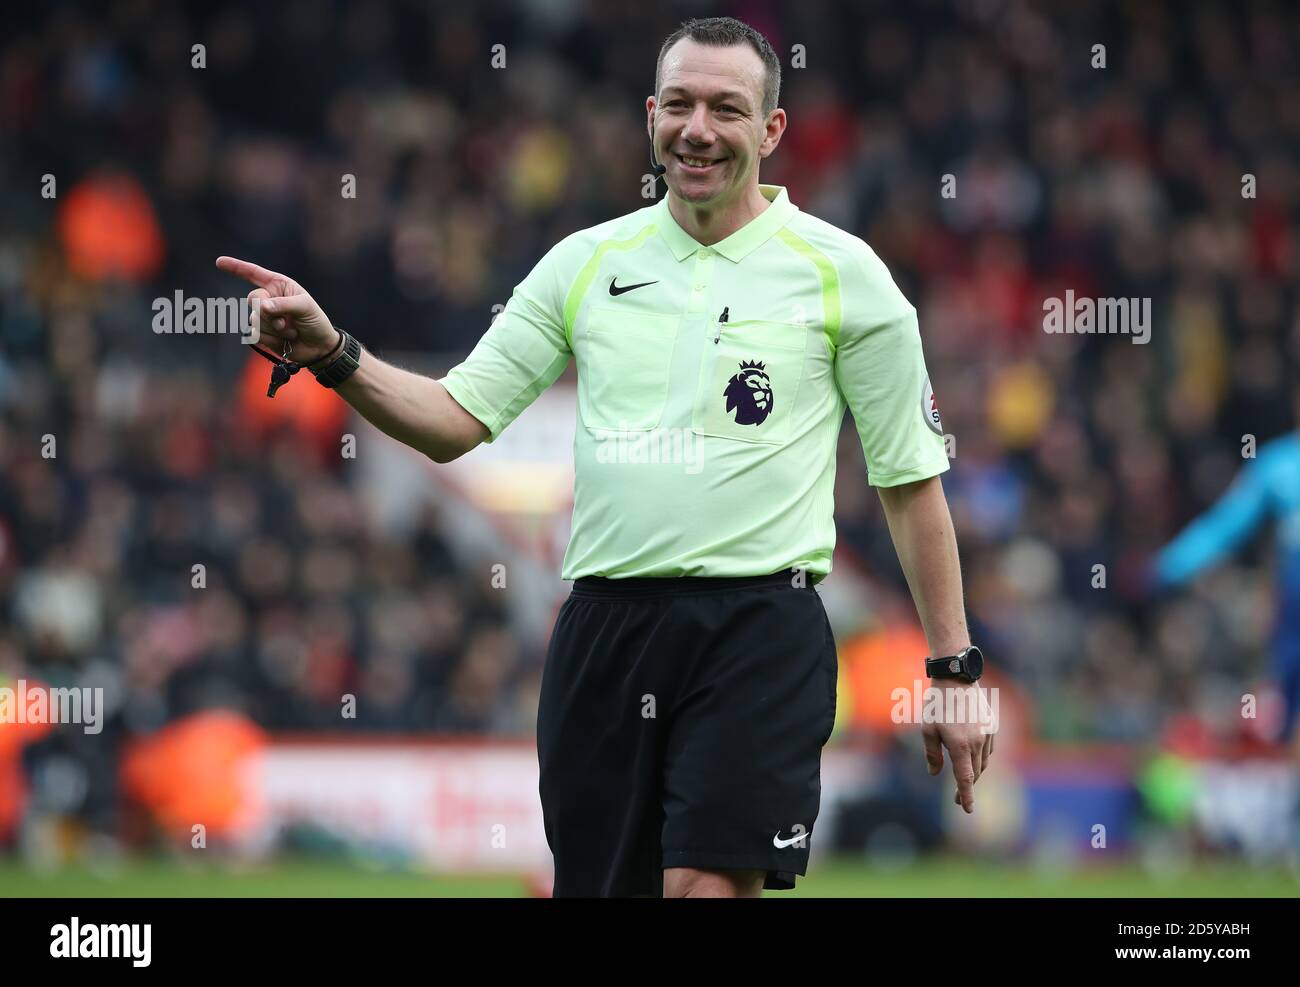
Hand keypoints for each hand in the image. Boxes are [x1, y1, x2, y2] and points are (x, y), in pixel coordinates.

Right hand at [215, 256, 338, 364]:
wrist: (319, 348)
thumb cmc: (315, 321)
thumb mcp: (305, 307)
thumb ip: (283, 304)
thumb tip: (262, 307)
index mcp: (278, 285)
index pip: (253, 273)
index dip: (236, 267)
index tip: (219, 262)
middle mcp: (268, 298)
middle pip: (252, 299)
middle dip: (268, 311)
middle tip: (285, 320)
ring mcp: (264, 317)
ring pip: (254, 319)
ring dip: (274, 328)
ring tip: (291, 330)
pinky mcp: (262, 333)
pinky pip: (255, 334)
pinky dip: (271, 338)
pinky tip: (284, 339)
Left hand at [921, 681, 995, 813]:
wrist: (956, 678)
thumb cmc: (937, 704)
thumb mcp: (927, 729)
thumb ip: (932, 754)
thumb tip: (934, 773)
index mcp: (961, 746)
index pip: (965, 779)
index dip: (966, 796)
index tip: (967, 810)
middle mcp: (978, 742)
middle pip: (975, 773)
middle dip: (967, 786)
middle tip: (956, 798)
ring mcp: (988, 734)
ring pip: (984, 762)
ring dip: (974, 772)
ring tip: (963, 778)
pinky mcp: (992, 726)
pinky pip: (988, 749)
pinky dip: (981, 758)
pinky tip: (972, 758)